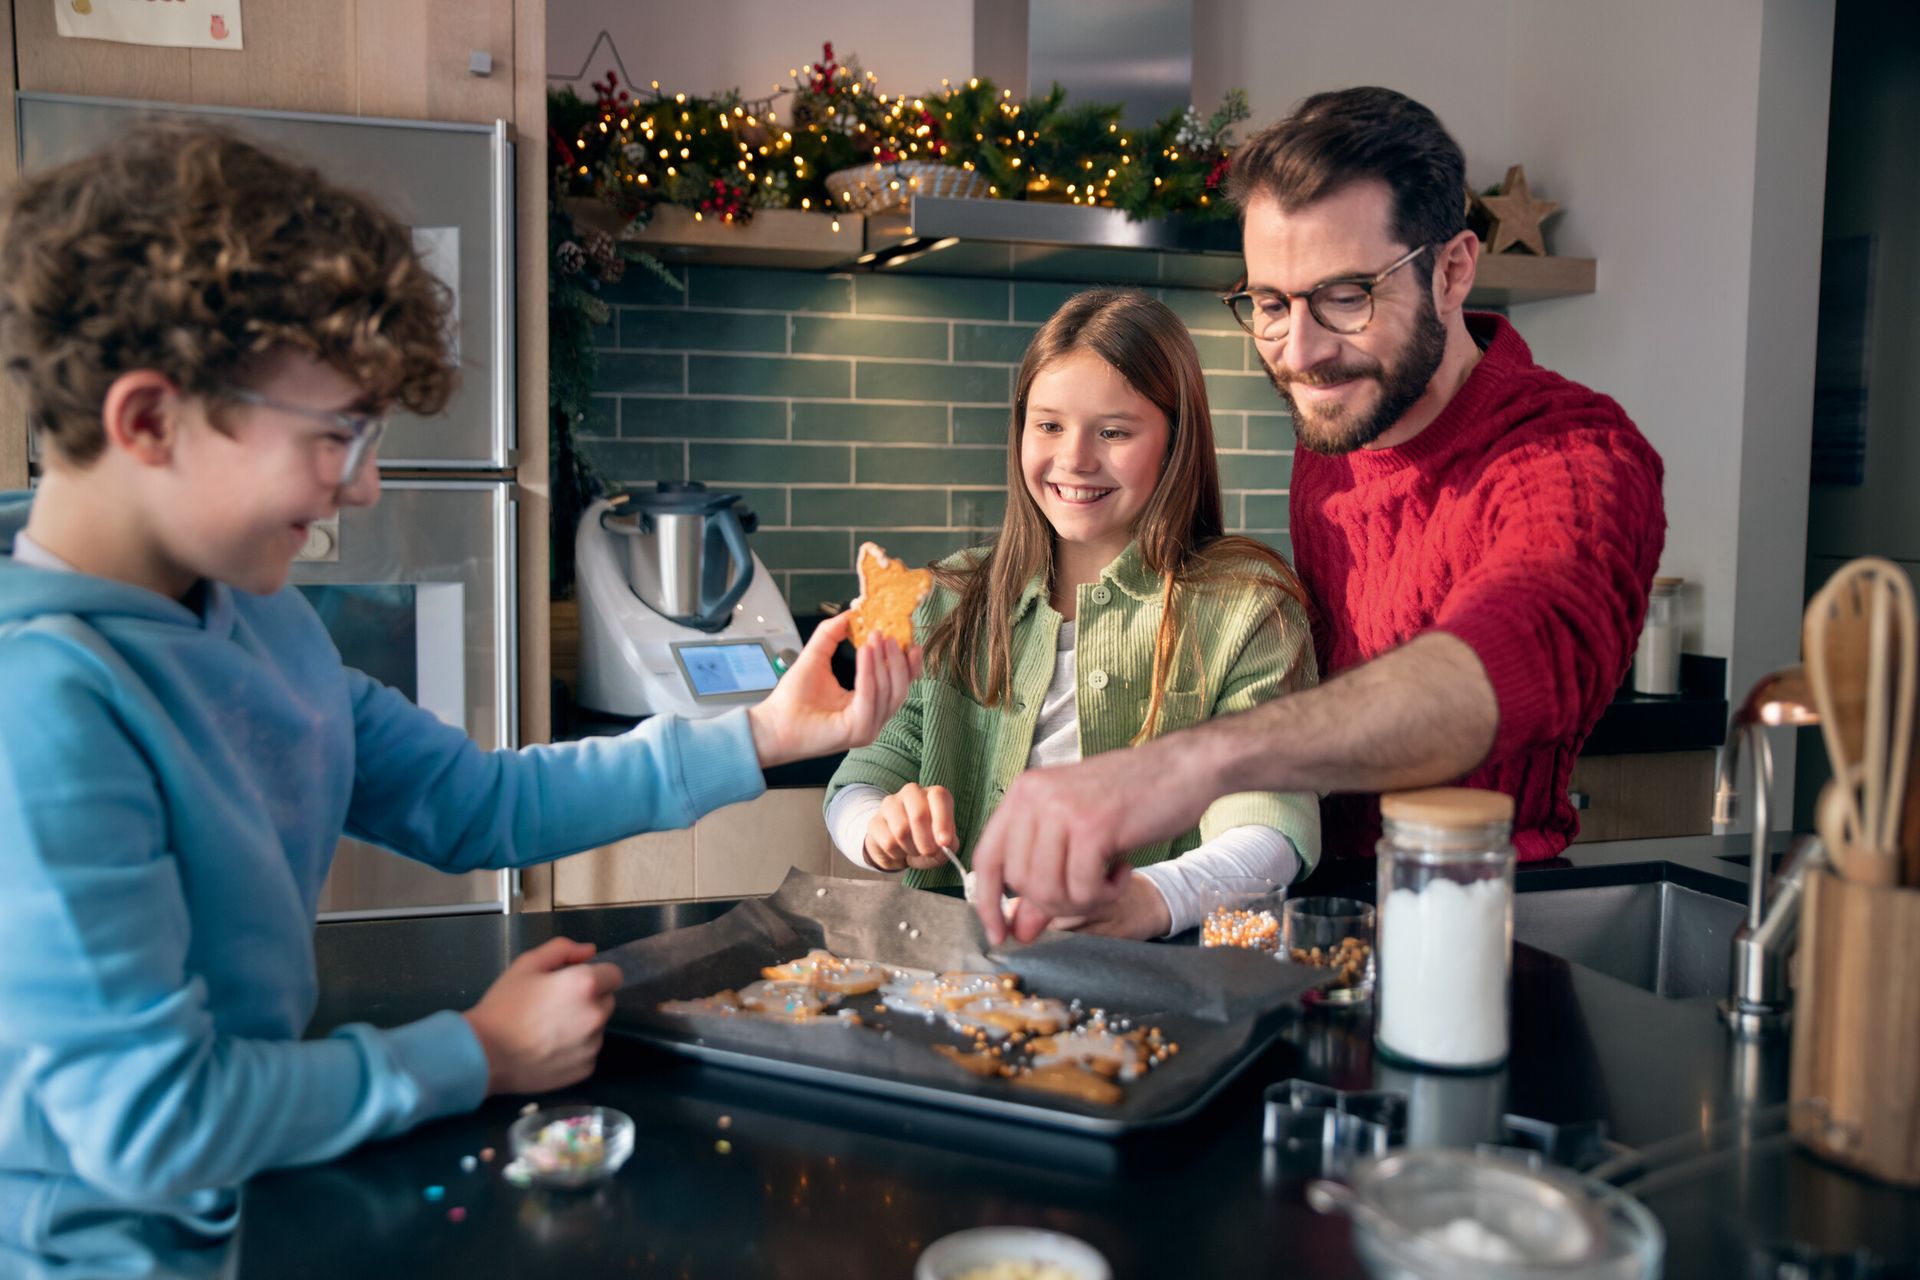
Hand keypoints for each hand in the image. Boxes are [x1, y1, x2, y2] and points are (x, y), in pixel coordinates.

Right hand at [463, 937, 622, 1095]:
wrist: (484, 1054)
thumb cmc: (504, 1006)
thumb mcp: (527, 964)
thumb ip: (563, 950)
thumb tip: (590, 951)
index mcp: (585, 985)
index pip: (614, 974)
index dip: (595, 975)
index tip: (573, 983)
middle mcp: (596, 1016)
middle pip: (607, 1001)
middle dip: (589, 999)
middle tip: (556, 1005)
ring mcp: (592, 1046)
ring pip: (598, 1028)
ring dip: (583, 1025)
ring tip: (548, 1029)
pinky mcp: (585, 1069)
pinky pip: (588, 1052)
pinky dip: (575, 1049)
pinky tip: (549, 1048)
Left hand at [747, 613, 921, 768]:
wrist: (773, 726)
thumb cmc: (793, 699)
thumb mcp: (816, 657)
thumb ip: (832, 634)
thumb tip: (851, 611)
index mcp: (868, 703)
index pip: (898, 681)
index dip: (904, 658)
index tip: (903, 634)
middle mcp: (873, 717)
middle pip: (900, 686)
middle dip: (896, 657)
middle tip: (889, 632)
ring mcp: (868, 727)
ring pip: (889, 691)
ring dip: (885, 661)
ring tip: (876, 637)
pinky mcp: (858, 731)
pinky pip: (870, 698)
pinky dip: (869, 673)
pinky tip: (865, 653)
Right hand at [863, 783, 957, 871]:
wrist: (898, 849)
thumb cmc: (926, 842)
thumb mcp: (942, 846)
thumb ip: (948, 845)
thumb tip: (943, 845)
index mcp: (932, 794)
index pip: (939, 796)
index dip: (943, 820)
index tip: (944, 842)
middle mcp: (911, 793)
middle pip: (919, 814)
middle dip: (926, 841)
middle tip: (929, 853)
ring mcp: (890, 805)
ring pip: (901, 830)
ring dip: (912, 849)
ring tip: (914, 851)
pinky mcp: (875, 821)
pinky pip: (888, 842)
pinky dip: (898, 854)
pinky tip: (900, 851)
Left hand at [972, 740, 1210, 944]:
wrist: (1184, 767)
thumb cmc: (1133, 798)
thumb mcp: (1078, 834)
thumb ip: (1046, 878)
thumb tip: (1018, 931)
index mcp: (1024, 792)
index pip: (987, 858)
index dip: (988, 903)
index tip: (999, 935)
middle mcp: (1034, 796)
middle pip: (1020, 882)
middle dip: (1054, 903)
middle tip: (1089, 890)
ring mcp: (1061, 809)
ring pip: (1048, 890)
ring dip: (1082, 900)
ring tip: (1107, 880)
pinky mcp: (1092, 826)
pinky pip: (1082, 888)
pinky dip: (1105, 894)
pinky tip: (1124, 871)